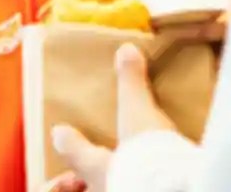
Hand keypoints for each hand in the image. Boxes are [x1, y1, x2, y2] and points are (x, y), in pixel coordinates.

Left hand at [49, 43, 176, 191]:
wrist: (172, 188)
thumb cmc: (145, 156)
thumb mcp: (137, 112)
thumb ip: (131, 84)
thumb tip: (126, 52)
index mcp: (97, 166)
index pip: (74, 152)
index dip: (67, 141)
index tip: (59, 131)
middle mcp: (107, 186)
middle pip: (88, 182)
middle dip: (85, 175)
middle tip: (86, 167)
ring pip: (112, 187)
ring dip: (116, 181)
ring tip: (126, 173)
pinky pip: (141, 189)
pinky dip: (145, 184)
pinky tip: (156, 179)